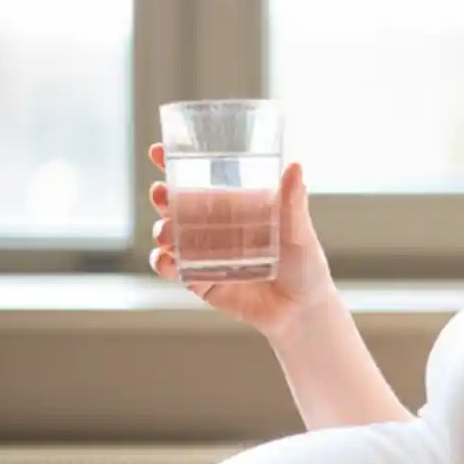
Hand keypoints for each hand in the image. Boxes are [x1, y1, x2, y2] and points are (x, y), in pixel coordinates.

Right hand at [147, 144, 338, 339]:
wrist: (302, 313)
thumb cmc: (305, 267)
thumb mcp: (299, 232)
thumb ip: (293, 202)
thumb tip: (295, 165)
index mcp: (236, 208)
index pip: (201, 181)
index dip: (178, 165)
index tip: (158, 151)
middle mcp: (216, 228)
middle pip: (178, 207)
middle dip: (162, 197)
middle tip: (160, 193)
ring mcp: (205, 255)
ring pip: (172, 236)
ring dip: (162, 230)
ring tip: (166, 232)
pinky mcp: (201, 282)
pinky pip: (174, 270)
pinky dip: (163, 264)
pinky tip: (165, 260)